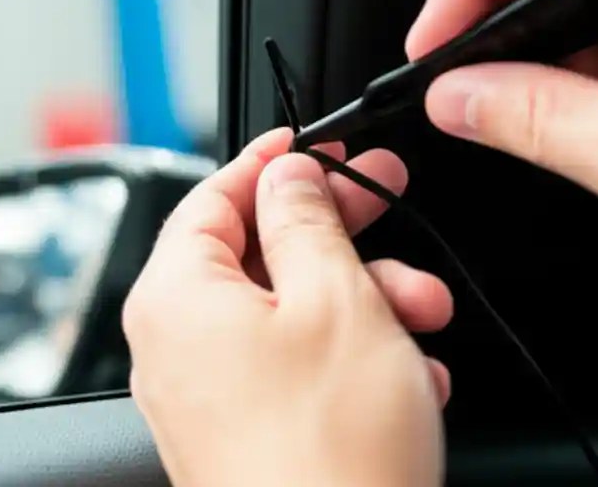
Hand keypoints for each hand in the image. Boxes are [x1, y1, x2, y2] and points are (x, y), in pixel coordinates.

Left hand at [124, 128, 451, 486]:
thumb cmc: (327, 453)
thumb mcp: (336, 302)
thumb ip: (307, 221)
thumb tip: (289, 175)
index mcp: (174, 296)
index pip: (213, 196)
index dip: (271, 162)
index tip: (317, 143)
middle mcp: (174, 343)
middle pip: (256, 251)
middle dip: (337, 232)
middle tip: (387, 198)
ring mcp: (203, 393)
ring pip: (286, 312)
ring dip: (362, 301)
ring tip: (423, 316)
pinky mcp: (239, 433)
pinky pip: (291, 368)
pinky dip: (350, 357)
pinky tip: (410, 374)